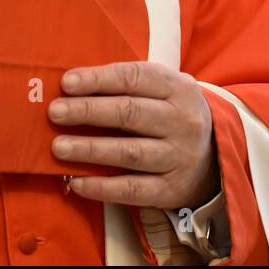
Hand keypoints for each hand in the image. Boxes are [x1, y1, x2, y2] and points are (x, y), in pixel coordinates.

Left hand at [48, 60, 219, 210]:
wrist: (213, 158)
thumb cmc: (169, 115)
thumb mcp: (161, 91)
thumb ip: (125, 86)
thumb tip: (71, 87)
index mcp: (177, 88)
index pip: (134, 78)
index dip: (98, 79)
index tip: (67, 83)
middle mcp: (182, 120)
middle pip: (130, 113)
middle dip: (89, 111)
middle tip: (55, 112)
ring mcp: (179, 156)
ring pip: (130, 152)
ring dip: (91, 149)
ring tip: (58, 147)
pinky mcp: (172, 190)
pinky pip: (133, 189)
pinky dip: (102, 187)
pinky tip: (76, 182)